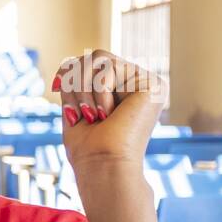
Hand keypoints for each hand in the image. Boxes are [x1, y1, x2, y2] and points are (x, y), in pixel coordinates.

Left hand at [52, 48, 165, 175]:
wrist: (103, 166)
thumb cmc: (88, 147)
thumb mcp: (75, 106)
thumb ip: (77, 82)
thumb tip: (71, 62)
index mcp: (120, 89)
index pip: (87, 63)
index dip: (68, 79)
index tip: (71, 112)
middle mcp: (136, 83)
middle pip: (94, 56)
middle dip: (76, 85)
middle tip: (85, 115)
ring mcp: (147, 82)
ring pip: (99, 57)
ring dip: (86, 90)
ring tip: (97, 116)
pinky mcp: (154, 84)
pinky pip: (109, 68)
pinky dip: (99, 93)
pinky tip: (110, 114)